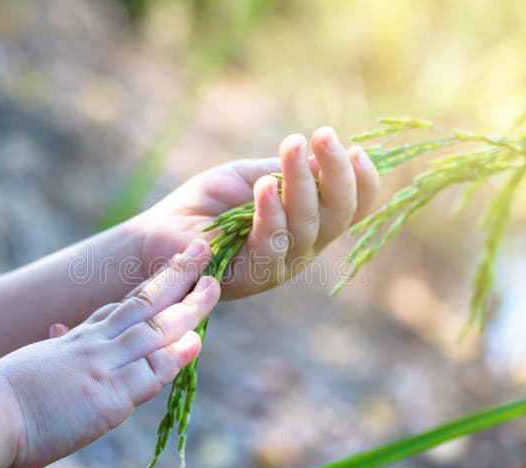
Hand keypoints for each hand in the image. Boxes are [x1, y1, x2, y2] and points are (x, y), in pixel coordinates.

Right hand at [0, 239, 219, 467]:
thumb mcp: (32, 365)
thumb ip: (55, 347)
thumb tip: (57, 328)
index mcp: (75, 339)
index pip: (122, 306)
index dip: (153, 287)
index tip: (175, 269)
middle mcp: (93, 344)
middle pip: (144, 302)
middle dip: (177, 275)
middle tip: (203, 250)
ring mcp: (101, 366)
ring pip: (153, 327)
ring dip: (187, 306)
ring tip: (214, 285)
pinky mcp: (106, 396)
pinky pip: (147, 373)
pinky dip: (173, 356)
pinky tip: (196, 342)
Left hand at [133, 127, 379, 298]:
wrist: (162, 232)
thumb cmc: (209, 204)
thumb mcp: (253, 176)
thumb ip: (289, 171)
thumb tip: (329, 152)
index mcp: (311, 223)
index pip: (353, 207)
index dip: (363, 181)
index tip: (356, 148)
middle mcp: (304, 246)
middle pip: (340, 214)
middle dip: (337, 172)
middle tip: (323, 135)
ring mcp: (281, 264)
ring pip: (308, 225)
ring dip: (301, 182)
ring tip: (292, 144)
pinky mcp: (251, 275)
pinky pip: (270, 243)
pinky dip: (269, 212)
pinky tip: (263, 186)